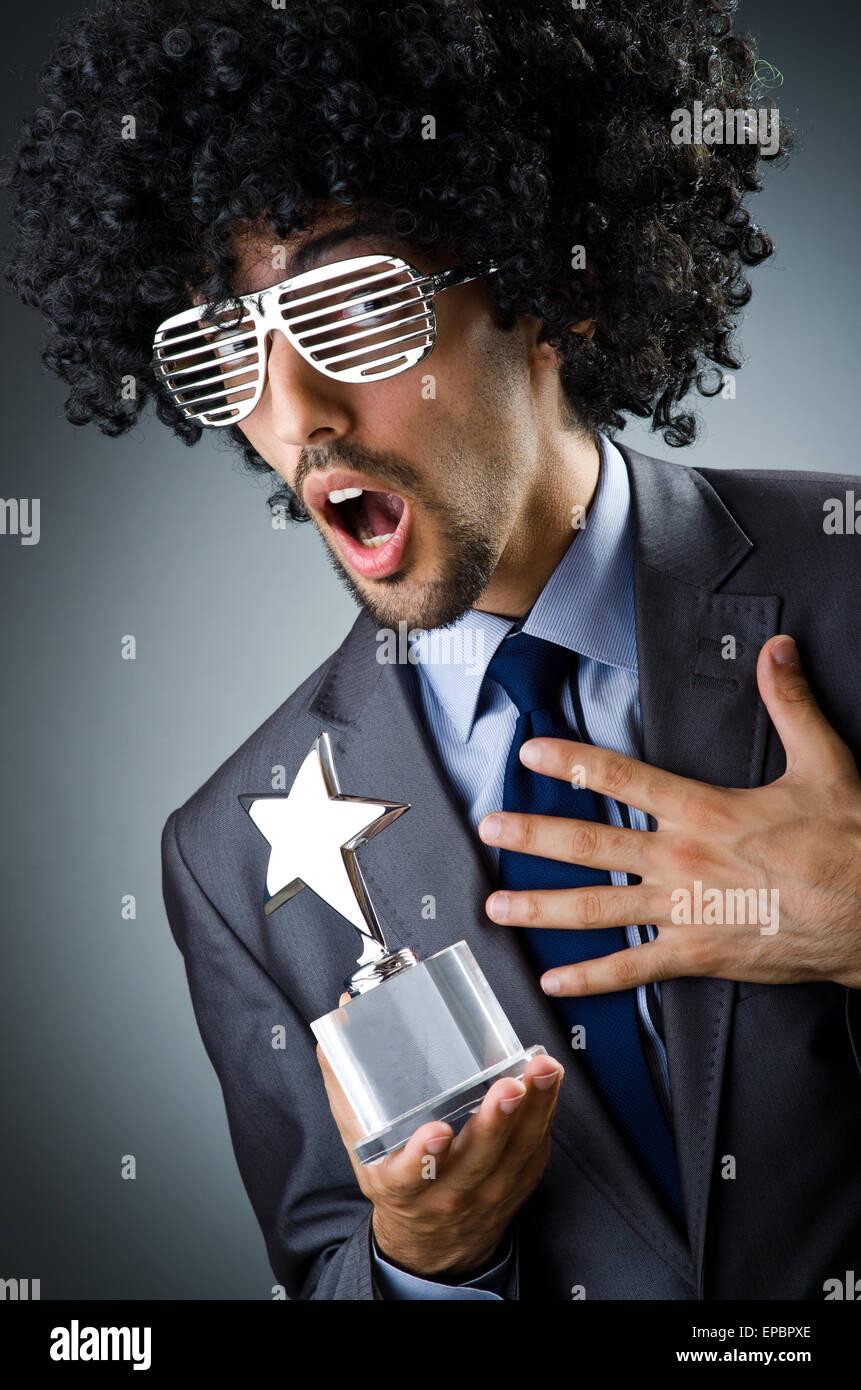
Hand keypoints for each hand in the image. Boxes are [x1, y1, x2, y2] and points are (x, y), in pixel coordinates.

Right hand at [317, 1012, 563, 1280]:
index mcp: (402, 1187)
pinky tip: (550, 1081)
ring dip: (533, 1108)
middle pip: (476, 1160)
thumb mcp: (363, 1142)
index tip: (436, 1132)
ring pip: (516, 1151)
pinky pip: (537, 1146)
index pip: (411, 1177)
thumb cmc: (398, 1176)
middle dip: (495, 1121)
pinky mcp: (520, 1181)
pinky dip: (545, 1112)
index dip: (423, 1158)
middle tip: (509, 1086)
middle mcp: (448, 1195)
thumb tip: (340, 1019)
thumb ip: (348, 1083)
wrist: (433, 1243)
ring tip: (542, 1071)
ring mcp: (489, 1192)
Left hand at [478, 634, 860, 992]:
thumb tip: (777, 650)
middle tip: (490, 830)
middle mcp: (682, 861)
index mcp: (703, 811)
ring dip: (542, 907)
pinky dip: (591, 976)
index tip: (530, 754)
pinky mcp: (698, 954)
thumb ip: (790, 703)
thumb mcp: (823, 763)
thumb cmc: (849, 844)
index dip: (571, 762)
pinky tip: (556, 978)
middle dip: (533, 836)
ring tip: (498, 906)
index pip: (621, 777)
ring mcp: (684, 912)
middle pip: (591, 844)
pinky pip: (633, 969)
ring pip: (598, 909)